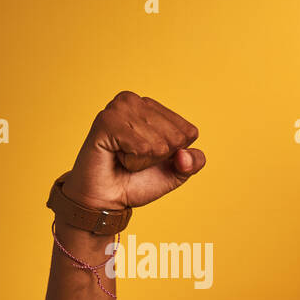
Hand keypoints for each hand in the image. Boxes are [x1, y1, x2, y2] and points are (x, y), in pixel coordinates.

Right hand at [62, 91, 205, 209]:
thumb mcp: (176, 172)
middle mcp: (135, 101)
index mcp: (153, 107)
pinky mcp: (106, 120)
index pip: (189, 132)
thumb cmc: (138, 181)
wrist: (108, 198)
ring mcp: (118, 108)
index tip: (151, 157)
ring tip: (124, 158)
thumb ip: (194, 162)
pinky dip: (133, 161)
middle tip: (135, 159)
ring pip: (159, 143)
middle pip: (177, 138)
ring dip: (144, 160)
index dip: (175, 154)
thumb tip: (184, 155)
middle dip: (159, 158)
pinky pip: (142, 147)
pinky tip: (116, 157)